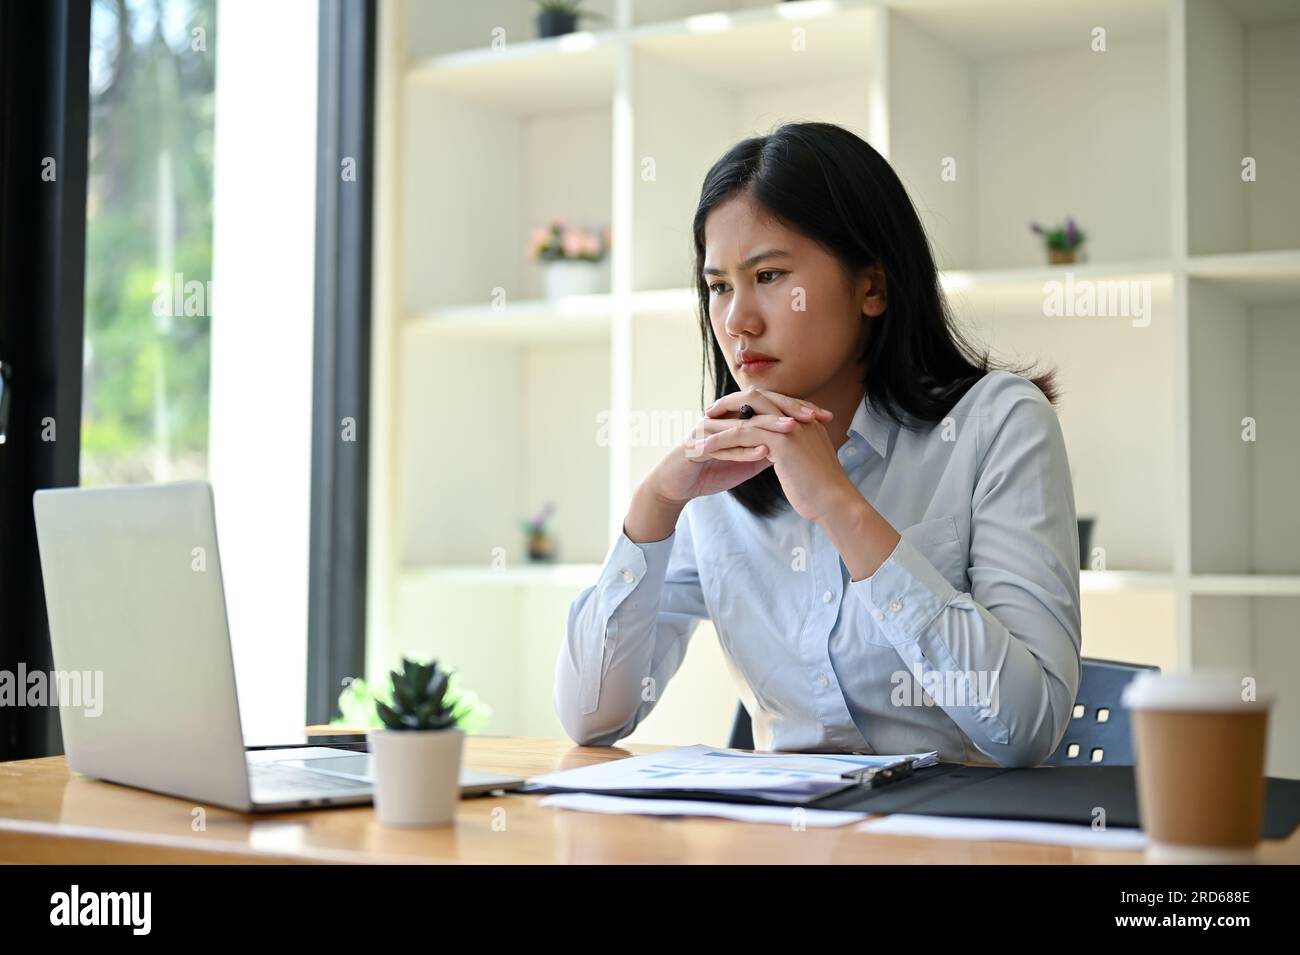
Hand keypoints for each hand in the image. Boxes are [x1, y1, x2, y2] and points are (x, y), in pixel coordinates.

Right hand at [646, 392, 832, 505]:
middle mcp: (723, 416)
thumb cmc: (712, 469)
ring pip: (743, 423)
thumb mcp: (747, 458)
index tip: (824, 417)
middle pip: (759, 404)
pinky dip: (745, 450)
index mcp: (737, 415)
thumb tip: (799, 445)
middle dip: (786, 409)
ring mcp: (709, 429)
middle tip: (812, 416)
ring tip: (793, 429)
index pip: (771, 405)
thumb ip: (770, 448)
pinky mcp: (697, 446)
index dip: (797, 408)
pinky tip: (764, 453)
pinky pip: (725, 446)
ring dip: (769, 426)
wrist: (677, 484)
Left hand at [696, 386, 854, 522]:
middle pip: (758, 397)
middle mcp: (799, 418)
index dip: (749, 404)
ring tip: (701, 426)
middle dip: (731, 402)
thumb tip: (782, 456)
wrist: (834, 503)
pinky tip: (705, 446)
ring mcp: (790, 427)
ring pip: (748, 414)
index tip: (729, 410)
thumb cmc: (821, 491)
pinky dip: (722, 439)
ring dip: (722, 419)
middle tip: (711, 411)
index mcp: (805, 421)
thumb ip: (794, 452)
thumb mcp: (805, 463)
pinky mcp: (781, 441)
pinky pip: (743, 434)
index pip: (771, 401)